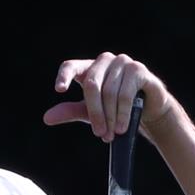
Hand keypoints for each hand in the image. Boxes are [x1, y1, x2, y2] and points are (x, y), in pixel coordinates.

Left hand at [44, 53, 175, 143]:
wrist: (148, 112)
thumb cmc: (115, 109)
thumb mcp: (89, 113)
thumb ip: (70, 112)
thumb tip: (46, 118)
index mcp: (89, 68)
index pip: (71, 66)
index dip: (64, 76)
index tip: (59, 90)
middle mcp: (105, 60)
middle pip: (92, 85)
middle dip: (95, 113)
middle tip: (100, 134)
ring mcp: (123, 62)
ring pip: (109, 92)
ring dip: (111, 117)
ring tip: (113, 134)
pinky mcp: (138, 69)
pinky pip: (125, 92)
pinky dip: (122, 112)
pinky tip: (123, 127)